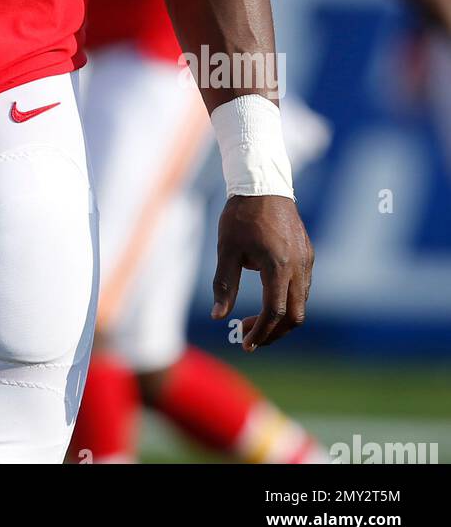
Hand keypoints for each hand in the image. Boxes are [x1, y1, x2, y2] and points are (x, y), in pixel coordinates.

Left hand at [212, 195, 312, 349]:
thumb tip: (218, 317)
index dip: (261, 332)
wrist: (262, 183)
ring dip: (281, 317)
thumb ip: (224, 285)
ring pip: (302, 303)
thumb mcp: (227, 249)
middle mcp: (299, 266)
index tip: (245, 343)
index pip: (275, 312)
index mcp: (279, 266)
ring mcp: (307, 260)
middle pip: (295, 316)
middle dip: (274, 332)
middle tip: (250, 336)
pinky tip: (269, 296)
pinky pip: (304, 287)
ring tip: (255, 319)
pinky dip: (289, 300)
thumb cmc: (241, 215)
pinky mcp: (308, 254)